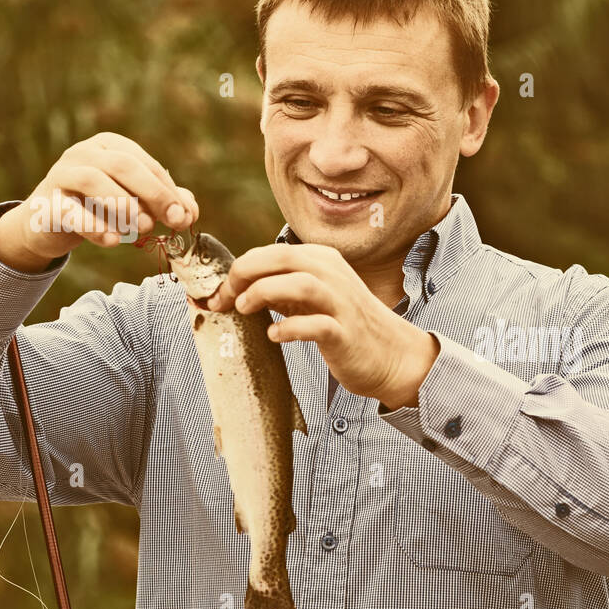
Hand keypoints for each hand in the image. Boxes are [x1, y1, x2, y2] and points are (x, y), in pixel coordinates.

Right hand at [0, 131, 197, 270]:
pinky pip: (69, 212)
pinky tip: (114, 241)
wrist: (49, 222)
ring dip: (124, 205)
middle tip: (171, 220)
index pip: (145, 164)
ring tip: (143, 228)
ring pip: (93, 180)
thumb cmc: (99, 207)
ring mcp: (61, 175)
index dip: (168, 190)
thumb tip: (190, 212)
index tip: (183, 216)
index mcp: (109, 146)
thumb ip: (163, 203)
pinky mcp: (46, 202)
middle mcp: (83, 153)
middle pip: (122, 165)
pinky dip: (94, 226)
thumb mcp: (134, 201)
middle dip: (153, 193)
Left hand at [206, 243, 439, 408]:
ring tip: (243, 309)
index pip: (271, 253)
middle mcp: (332, 275)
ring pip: (300, 283)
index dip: (238, 270)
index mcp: (322, 261)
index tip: (216, 294)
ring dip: (264, 292)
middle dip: (244, 275)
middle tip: (224, 299)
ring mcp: (341, 304)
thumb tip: (235, 289)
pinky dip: (290, 328)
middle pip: (282, 259)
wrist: (392, 354)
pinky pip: (316, 325)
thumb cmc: (346, 325)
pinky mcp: (346, 334)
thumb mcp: (315, 296)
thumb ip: (283, 287)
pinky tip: (274, 334)